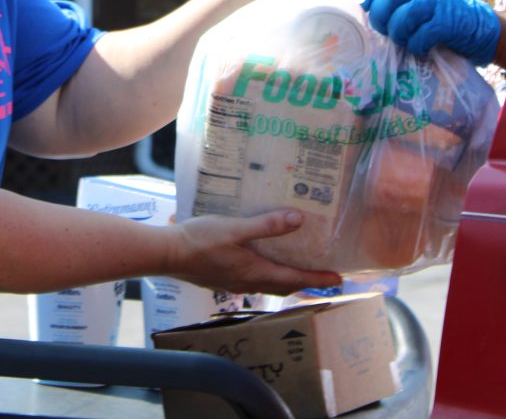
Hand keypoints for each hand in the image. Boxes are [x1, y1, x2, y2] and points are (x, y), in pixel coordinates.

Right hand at [165, 210, 338, 294]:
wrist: (167, 254)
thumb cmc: (200, 240)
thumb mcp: (235, 229)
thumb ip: (267, 225)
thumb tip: (298, 220)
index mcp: (255, 272)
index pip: (295, 279)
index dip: (318, 279)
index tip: (338, 279)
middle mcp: (248, 282)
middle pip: (284, 286)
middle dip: (306, 281)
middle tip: (323, 275)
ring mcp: (234, 283)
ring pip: (269, 284)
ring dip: (287, 278)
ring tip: (298, 267)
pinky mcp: (224, 278)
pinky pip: (254, 279)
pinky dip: (268, 274)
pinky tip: (262, 261)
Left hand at [362, 0, 499, 63]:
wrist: (478, 26)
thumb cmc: (440, 16)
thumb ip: (396, 0)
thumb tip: (363, 9)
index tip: (369, 10)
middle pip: (386, 0)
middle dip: (381, 20)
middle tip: (389, 31)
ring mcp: (434, 2)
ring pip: (401, 19)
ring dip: (399, 35)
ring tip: (407, 40)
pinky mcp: (445, 21)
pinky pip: (420, 36)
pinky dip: (417, 46)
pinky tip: (422, 47)